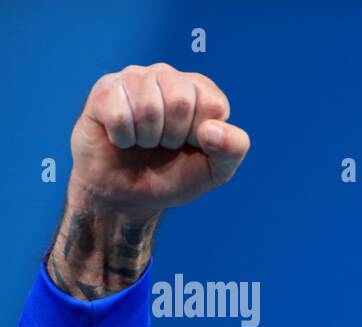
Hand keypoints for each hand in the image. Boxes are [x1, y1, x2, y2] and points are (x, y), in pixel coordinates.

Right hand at [67, 63, 248, 215]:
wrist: (128, 194)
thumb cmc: (174, 176)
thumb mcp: (216, 170)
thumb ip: (232, 149)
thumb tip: (211, 129)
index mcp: (201, 90)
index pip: (213, 105)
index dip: (201, 136)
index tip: (192, 145)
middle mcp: (168, 75)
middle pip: (180, 101)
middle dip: (173, 137)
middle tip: (164, 145)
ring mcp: (134, 78)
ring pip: (148, 107)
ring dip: (147, 139)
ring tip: (144, 142)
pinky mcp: (105, 89)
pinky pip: (118, 115)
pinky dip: (123, 139)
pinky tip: (123, 139)